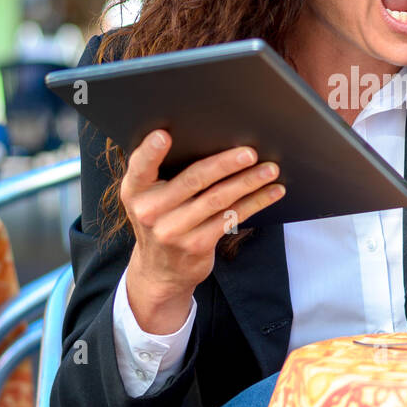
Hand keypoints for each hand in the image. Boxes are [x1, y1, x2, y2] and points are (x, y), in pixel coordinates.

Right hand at [121, 130, 284, 332]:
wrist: (160, 271)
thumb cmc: (160, 219)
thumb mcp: (148, 198)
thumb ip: (160, 172)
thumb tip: (208, 139)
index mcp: (134, 191)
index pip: (140, 167)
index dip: (150, 151)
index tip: (164, 135)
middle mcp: (150, 211)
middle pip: (193, 180)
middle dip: (225, 163)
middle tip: (250, 152)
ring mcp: (173, 231)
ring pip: (217, 199)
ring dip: (248, 182)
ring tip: (270, 170)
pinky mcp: (197, 245)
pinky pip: (231, 217)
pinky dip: (255, 202)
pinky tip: (271, 192)